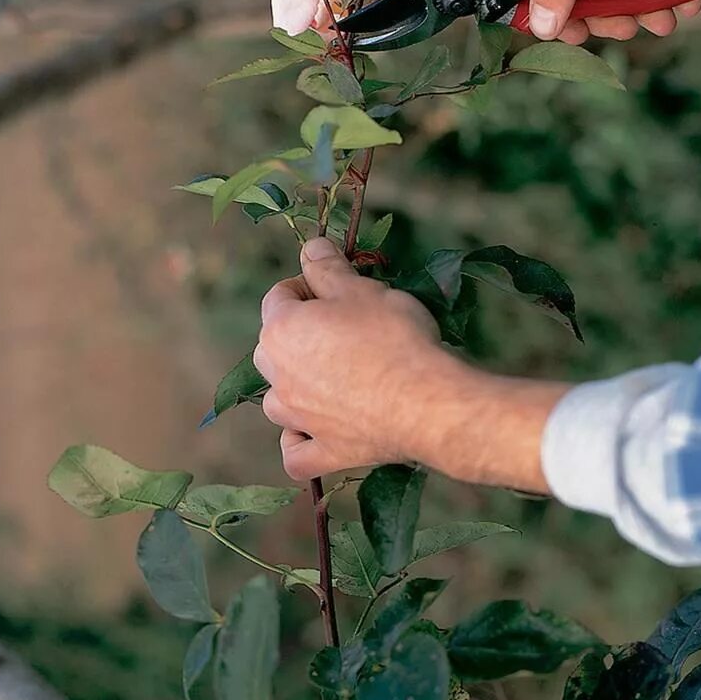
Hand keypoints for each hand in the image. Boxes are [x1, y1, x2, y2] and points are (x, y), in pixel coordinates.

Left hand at [255, 238, 567, 489]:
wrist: (428, 402)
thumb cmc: (394, 337)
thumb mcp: (362, 289)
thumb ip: (328, 268)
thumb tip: (308, 247)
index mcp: (282, 330)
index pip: (279, 295)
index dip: (308, 286)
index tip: (338, 289)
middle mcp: (278, 376)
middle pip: (273, 345)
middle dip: (299, 333)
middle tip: (345, 328)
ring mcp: (298, 419)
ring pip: (278, 399)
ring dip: (295, 386)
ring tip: (334, 376)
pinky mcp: (324, 452)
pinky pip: (296, 452)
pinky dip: (300, 441)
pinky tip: (315, 431)